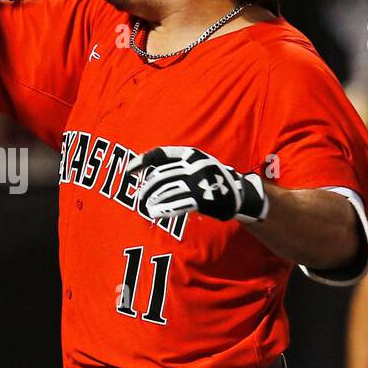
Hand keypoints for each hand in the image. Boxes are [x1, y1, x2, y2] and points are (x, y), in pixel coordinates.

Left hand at [129, 146, 268, 222]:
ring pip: (166, 191)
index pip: (160, 154)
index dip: (142, 161)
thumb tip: (147, 174)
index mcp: (190, 154)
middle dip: (147, 188)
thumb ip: (176, 165)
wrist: (239, 193)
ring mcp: (198, 181)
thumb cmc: (211, 180)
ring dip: (152, 200)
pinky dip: (163, 209)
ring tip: (145, 206)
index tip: (128, 170)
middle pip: (160, 176)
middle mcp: (193, 165)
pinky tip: (154, 213)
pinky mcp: (202, 198)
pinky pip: (177, 204)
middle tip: (140, 197)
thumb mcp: (196, 164)